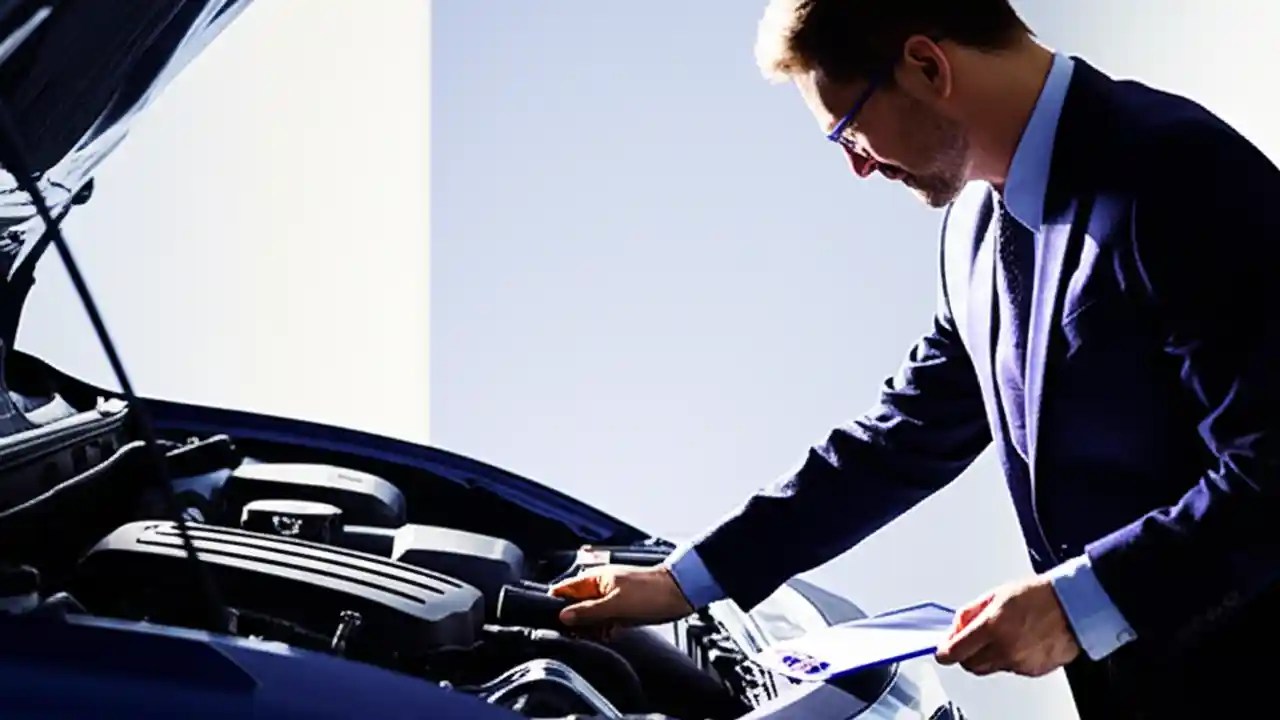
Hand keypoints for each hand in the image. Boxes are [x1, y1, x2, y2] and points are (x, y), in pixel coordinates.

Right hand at [549, 564, 693, 628]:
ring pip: (589, 615)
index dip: (556, 606)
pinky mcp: (621, 608)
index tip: (556, 623)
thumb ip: (588, 611)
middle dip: (575, 621)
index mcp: (594, 578)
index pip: (563, 590)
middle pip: (575, 605)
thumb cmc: (651, 593)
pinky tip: (609, 635)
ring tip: (598, 634)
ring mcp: (610, 597)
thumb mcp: (615, 605)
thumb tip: (563, 616)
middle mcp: (599, 586)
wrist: (680, 593)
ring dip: (591, 627)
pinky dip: (604, 628)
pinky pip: (604, 620)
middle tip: (580, 634)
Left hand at [935, 575, 1080, 676]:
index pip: (955, 651)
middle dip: (965, 655)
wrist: (1073, 606)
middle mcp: (1005, 649)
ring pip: (990, 668)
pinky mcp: (1033, 671)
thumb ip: (970, 613)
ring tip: (1000, 635)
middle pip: (970, 665)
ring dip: (986, 656)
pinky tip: (1018, 641)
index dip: (944, 652)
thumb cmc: (1039, 595)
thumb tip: (955, 627)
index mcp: (993, 627)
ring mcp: (1020, 663)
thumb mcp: (995, 595)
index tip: (942, 650)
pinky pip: (1010, 669)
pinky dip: (1007, 659)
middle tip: (969, 641)